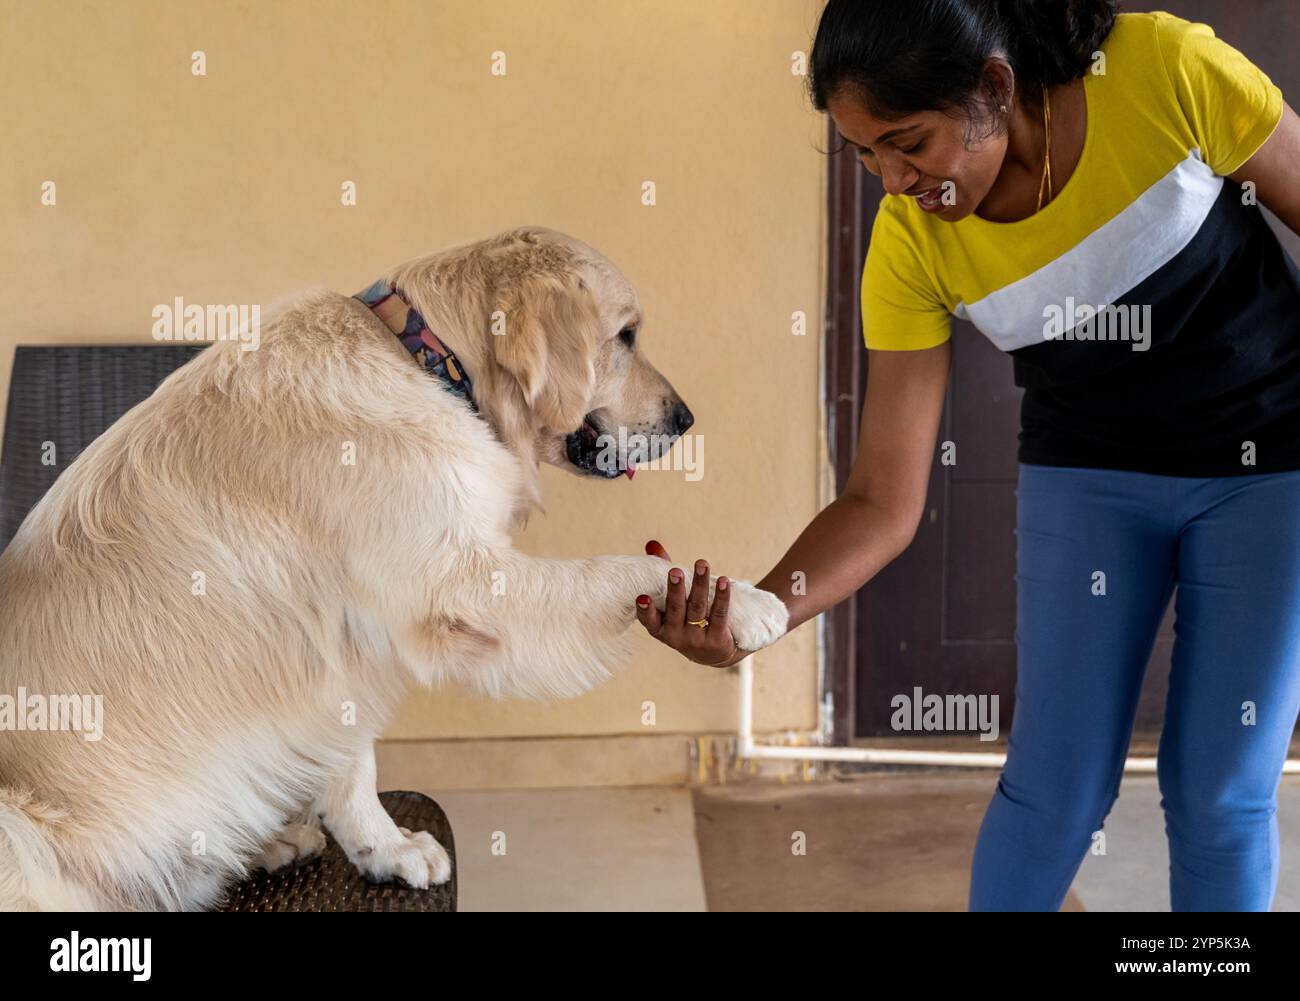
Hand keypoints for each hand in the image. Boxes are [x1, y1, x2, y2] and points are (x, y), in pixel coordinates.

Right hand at [634, 540, 752, 667]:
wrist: (714, 653)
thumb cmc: (687, 619)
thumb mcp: (673, 601)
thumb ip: (662, 572)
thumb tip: (652, 544)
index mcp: (661, 629)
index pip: (650, 620)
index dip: (645, 610)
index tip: (642, 597)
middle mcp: (676, 637)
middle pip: (676, 610)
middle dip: (675, 590)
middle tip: (675, 571)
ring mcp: (697, 640)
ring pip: (698, 608)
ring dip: (700, 585)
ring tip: (702, 564)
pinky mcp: (718, 640)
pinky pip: (720, 614)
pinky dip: (722, 596)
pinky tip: (724, 581)